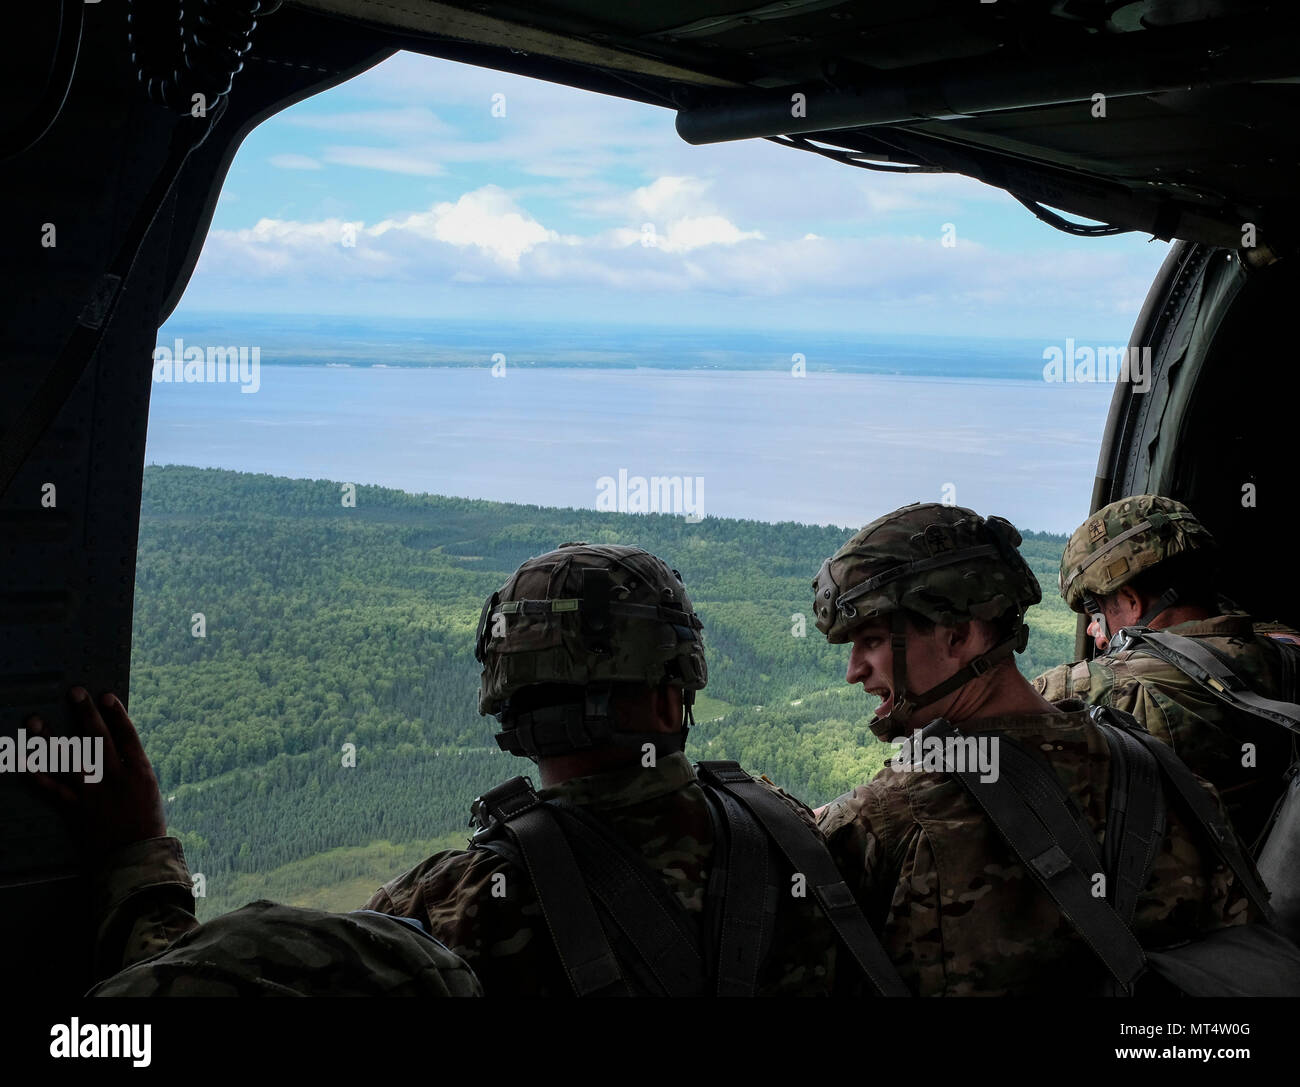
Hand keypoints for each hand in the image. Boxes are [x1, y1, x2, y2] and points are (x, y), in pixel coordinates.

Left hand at [26, 688, 166, 856]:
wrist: (135, 859)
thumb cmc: (146, 825)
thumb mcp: (149, 791)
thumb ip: (133, 769)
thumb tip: (116, 747)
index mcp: (140, 772)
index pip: (127, 736)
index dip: (116, 715)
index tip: (105, 697)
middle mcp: (114, 778)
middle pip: (97, 739)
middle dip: (84, 713)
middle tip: (74, 692)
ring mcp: (92, 793)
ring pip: (67, 759)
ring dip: (48, 738)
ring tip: (35, 721)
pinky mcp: (74, 810)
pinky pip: (50, 789)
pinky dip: (34, 774)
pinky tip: (23, 759)